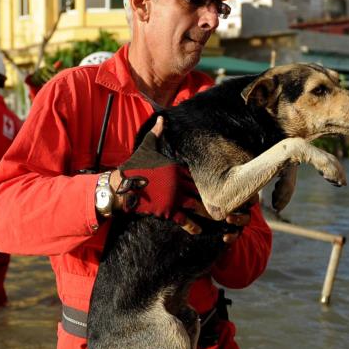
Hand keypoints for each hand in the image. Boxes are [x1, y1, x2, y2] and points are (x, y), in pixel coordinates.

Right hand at [113, 117, 250, 240]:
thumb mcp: (147, 146)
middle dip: (213, 196)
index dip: (209, 179)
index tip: (221, 183)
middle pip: (200, 190)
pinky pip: (183, 219)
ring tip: (218, 217)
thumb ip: (157, 133)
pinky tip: (199, 230)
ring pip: (196, 205)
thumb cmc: (135, 166)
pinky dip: (192, 225)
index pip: (197, 174)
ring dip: (207, 212)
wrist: (122, 186)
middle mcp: (177, 182)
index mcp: (175, 167)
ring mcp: (173, 196)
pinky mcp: (166, 210)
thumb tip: (162, 118)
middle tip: (226, 203)